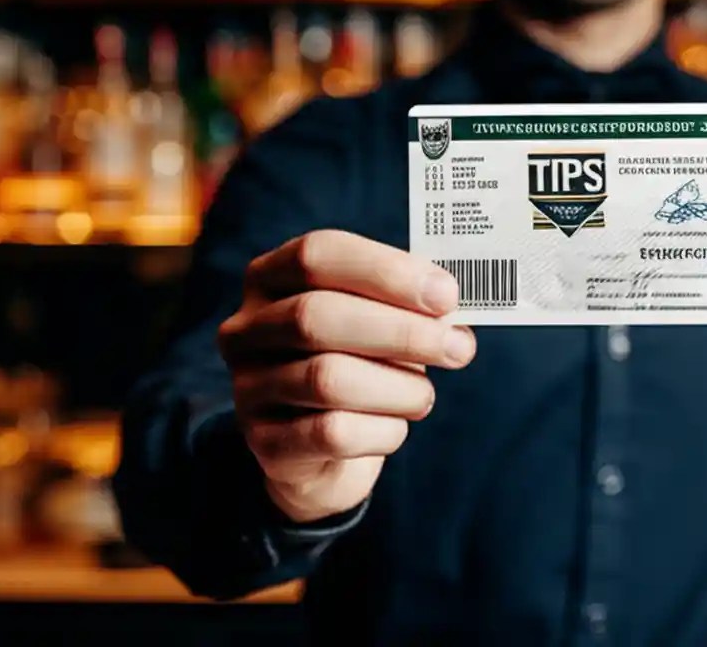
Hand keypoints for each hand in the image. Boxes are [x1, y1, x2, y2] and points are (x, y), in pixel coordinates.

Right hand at [218, 230, 473, 522]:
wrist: (322, 450)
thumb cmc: (361, 364)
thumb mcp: (379, 322)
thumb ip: (408, 305)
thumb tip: (449, 305)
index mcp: (270, 277)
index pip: (317, 255)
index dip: (385, 271)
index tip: (446, 295)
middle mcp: (246, 328)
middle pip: (316, 316)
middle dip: (401, 331)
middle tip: (460, 348)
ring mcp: (248, 387)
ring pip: (326, 379)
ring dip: (398, 387)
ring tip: (425, 395)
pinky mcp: (265, 443)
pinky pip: (332, 434)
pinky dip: (382, 430)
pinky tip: (396, 426)